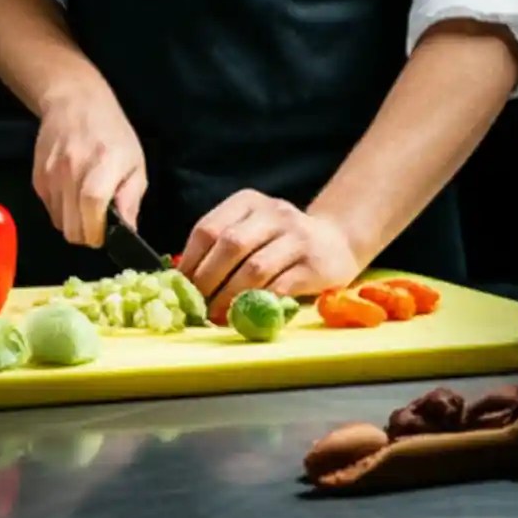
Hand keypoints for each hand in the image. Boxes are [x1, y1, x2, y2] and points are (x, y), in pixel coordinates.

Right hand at [33, 87, 146, 246]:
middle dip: (87, 234)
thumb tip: (129, 231)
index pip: (92, 208)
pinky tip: (74, 195)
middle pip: (72, 226)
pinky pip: (49, 209)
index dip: (98, 231)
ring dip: (74, 223)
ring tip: (88, 206)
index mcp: (101, 167)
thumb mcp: (135, 163)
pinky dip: (63, 211)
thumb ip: (131, 199)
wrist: (74, 104)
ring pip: (59, 222)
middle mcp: (71, 172)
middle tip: (99, 226)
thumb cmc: (112, 134)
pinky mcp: (37, 178)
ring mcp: (50, 176)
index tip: (106, 236)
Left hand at [178, 190, 362, 319]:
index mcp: (249, 202)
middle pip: (230, 245)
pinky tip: (247, 314)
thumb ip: (222, 247)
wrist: (337, 241)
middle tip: (196, 306)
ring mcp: (298, 237)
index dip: (189, 261)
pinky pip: (280, 287)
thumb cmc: (281, 242)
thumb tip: (182, 282)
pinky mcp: (315, 264)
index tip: (180, 287)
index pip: (208, 228)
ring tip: (216, 314)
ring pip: (254, 268)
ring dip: (229, 296)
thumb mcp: (252, 229)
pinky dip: (258, 303)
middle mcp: (274, 213)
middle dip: (207, 280)